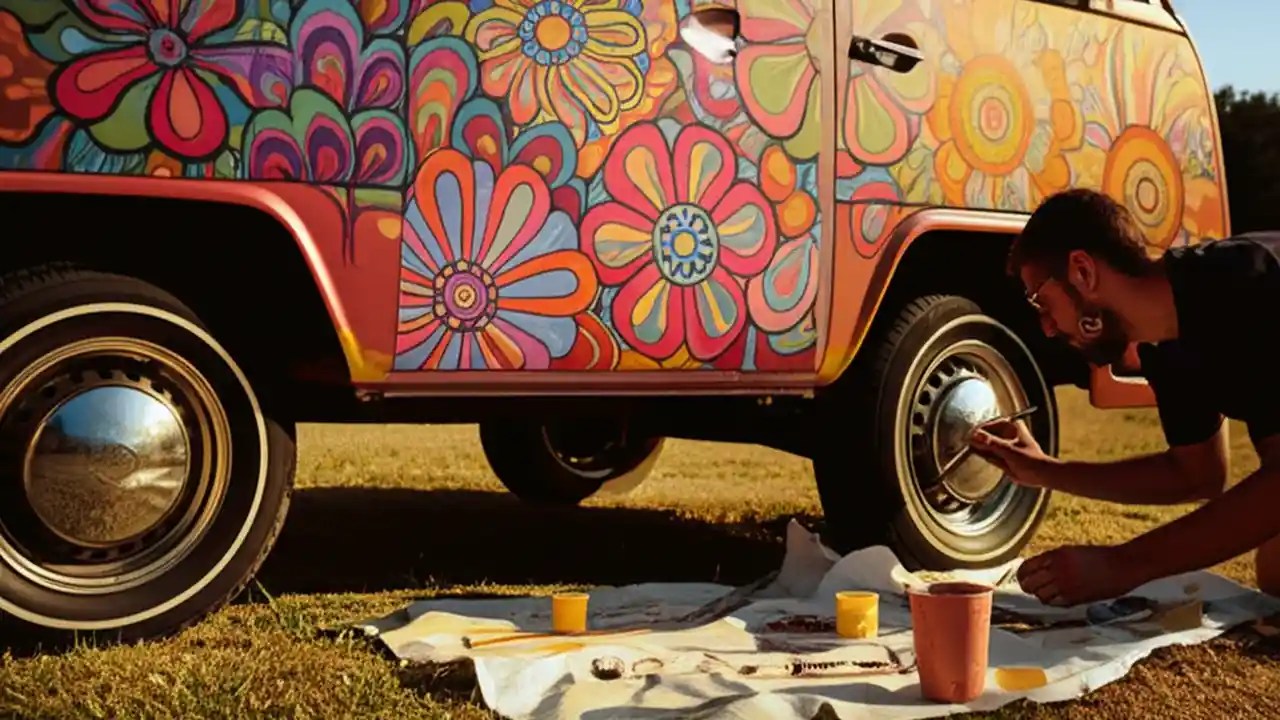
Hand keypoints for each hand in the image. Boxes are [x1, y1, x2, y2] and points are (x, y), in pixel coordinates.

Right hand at [969, 418, 1055, 486]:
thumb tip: (974, 436)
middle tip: (975, 448)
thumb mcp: (1010, 451)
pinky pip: (987, 454)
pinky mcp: (1000, 453)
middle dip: (978, 442)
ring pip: (984, 445)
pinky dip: (986, 457)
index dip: (976, 434)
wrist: (1041, 474)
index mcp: (1008, 424)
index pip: (986, 426)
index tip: (967, 440)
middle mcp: (1004, 432)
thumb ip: (991, 443)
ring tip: (994, 457)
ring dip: (982, 450)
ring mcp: (1002, 443)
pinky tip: (994, 461)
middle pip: (983, 435)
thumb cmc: (1030, 460)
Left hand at [1016, 544, 1147, 606]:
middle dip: (1028, 587)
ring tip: (1050, 593)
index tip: (1023, 578)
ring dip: (1042, 595)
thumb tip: (1037, 569)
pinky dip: (1054, 602)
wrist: (1122, 565)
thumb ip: (1053, 560)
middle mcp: (1057, 569)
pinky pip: (1055, 603)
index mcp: (1055, 554)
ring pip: (1040, 595)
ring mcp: (1065, 584)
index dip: (1022, 575)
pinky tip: (1060, 598)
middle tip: (1032, 588)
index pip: (1026, 567)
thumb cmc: (1099, 557)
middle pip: (1029, 584)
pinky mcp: (1075, 597)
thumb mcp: (1072, 552)